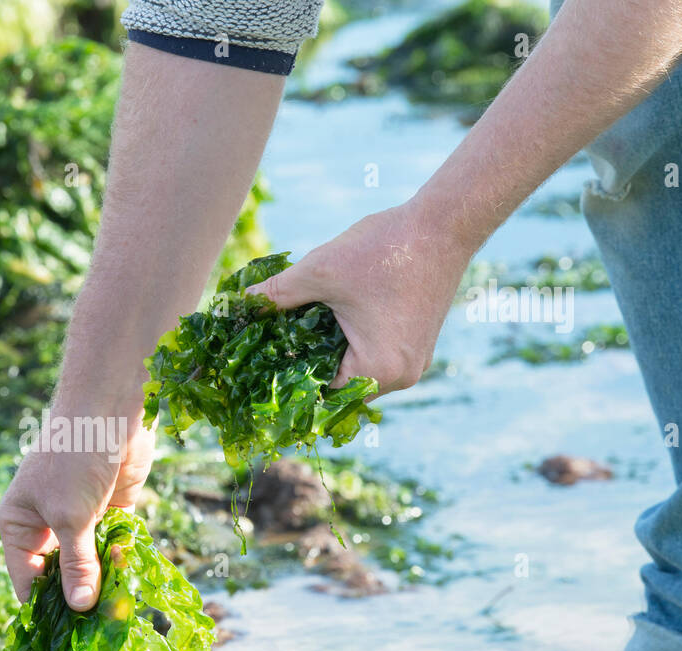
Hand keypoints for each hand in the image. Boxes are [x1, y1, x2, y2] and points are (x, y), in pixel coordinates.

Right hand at [0, 416, 153, 609]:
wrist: (108, 407)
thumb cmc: (73, 459)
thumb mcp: (70, 517)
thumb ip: (77, 564)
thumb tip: (79, 607)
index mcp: (21, 524)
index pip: (27, 579)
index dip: (45, 607)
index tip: (66, 637)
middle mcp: (48, 523)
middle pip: (62, 573)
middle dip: (80, 595)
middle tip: (100, 625)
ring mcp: (81, 516)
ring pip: (93, 560)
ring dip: (107, 577)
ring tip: (121, 603)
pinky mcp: (112, 508)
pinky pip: (117, 543)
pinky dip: (125, 556)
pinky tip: (134, 570)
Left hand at [246, 199, 474, 394]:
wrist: (443, 224)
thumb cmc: (384, 249)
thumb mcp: (319, 271)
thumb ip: (276, 294)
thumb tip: (239, 304)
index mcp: (379, 370)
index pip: (321, 395)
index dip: (290, 381)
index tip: (262, 369)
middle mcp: (402, 377)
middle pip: (340, 388)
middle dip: (309, 368)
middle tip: (274, 349)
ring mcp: (414, 363)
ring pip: (357, 373)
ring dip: (330, 356)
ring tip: (299, 332)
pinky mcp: (418, 346)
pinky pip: (376, 358)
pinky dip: (351, 347)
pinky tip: (329, 323)